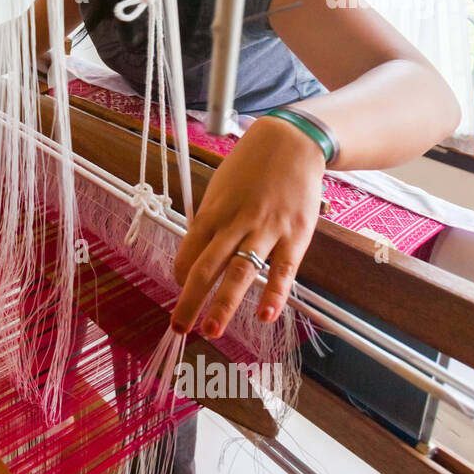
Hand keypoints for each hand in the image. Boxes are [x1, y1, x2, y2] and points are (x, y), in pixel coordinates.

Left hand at [169, 115, 325, 337]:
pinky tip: (264, 316)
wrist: (292, 143)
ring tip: (211, 331)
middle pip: (206, 268)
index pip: (189, 252)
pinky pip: (282, 270)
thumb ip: (211, 221)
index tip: (179, 289)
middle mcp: (235, 224)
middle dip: (190, 301)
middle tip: (178, 327)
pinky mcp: (295, 235)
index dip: (181, 275)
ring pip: (240, 273)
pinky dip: (273, 294)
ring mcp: (266, 231)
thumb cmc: (251, 167)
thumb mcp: (221, 189)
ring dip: (223, 305)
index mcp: (212, 212)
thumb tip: (197, 252)